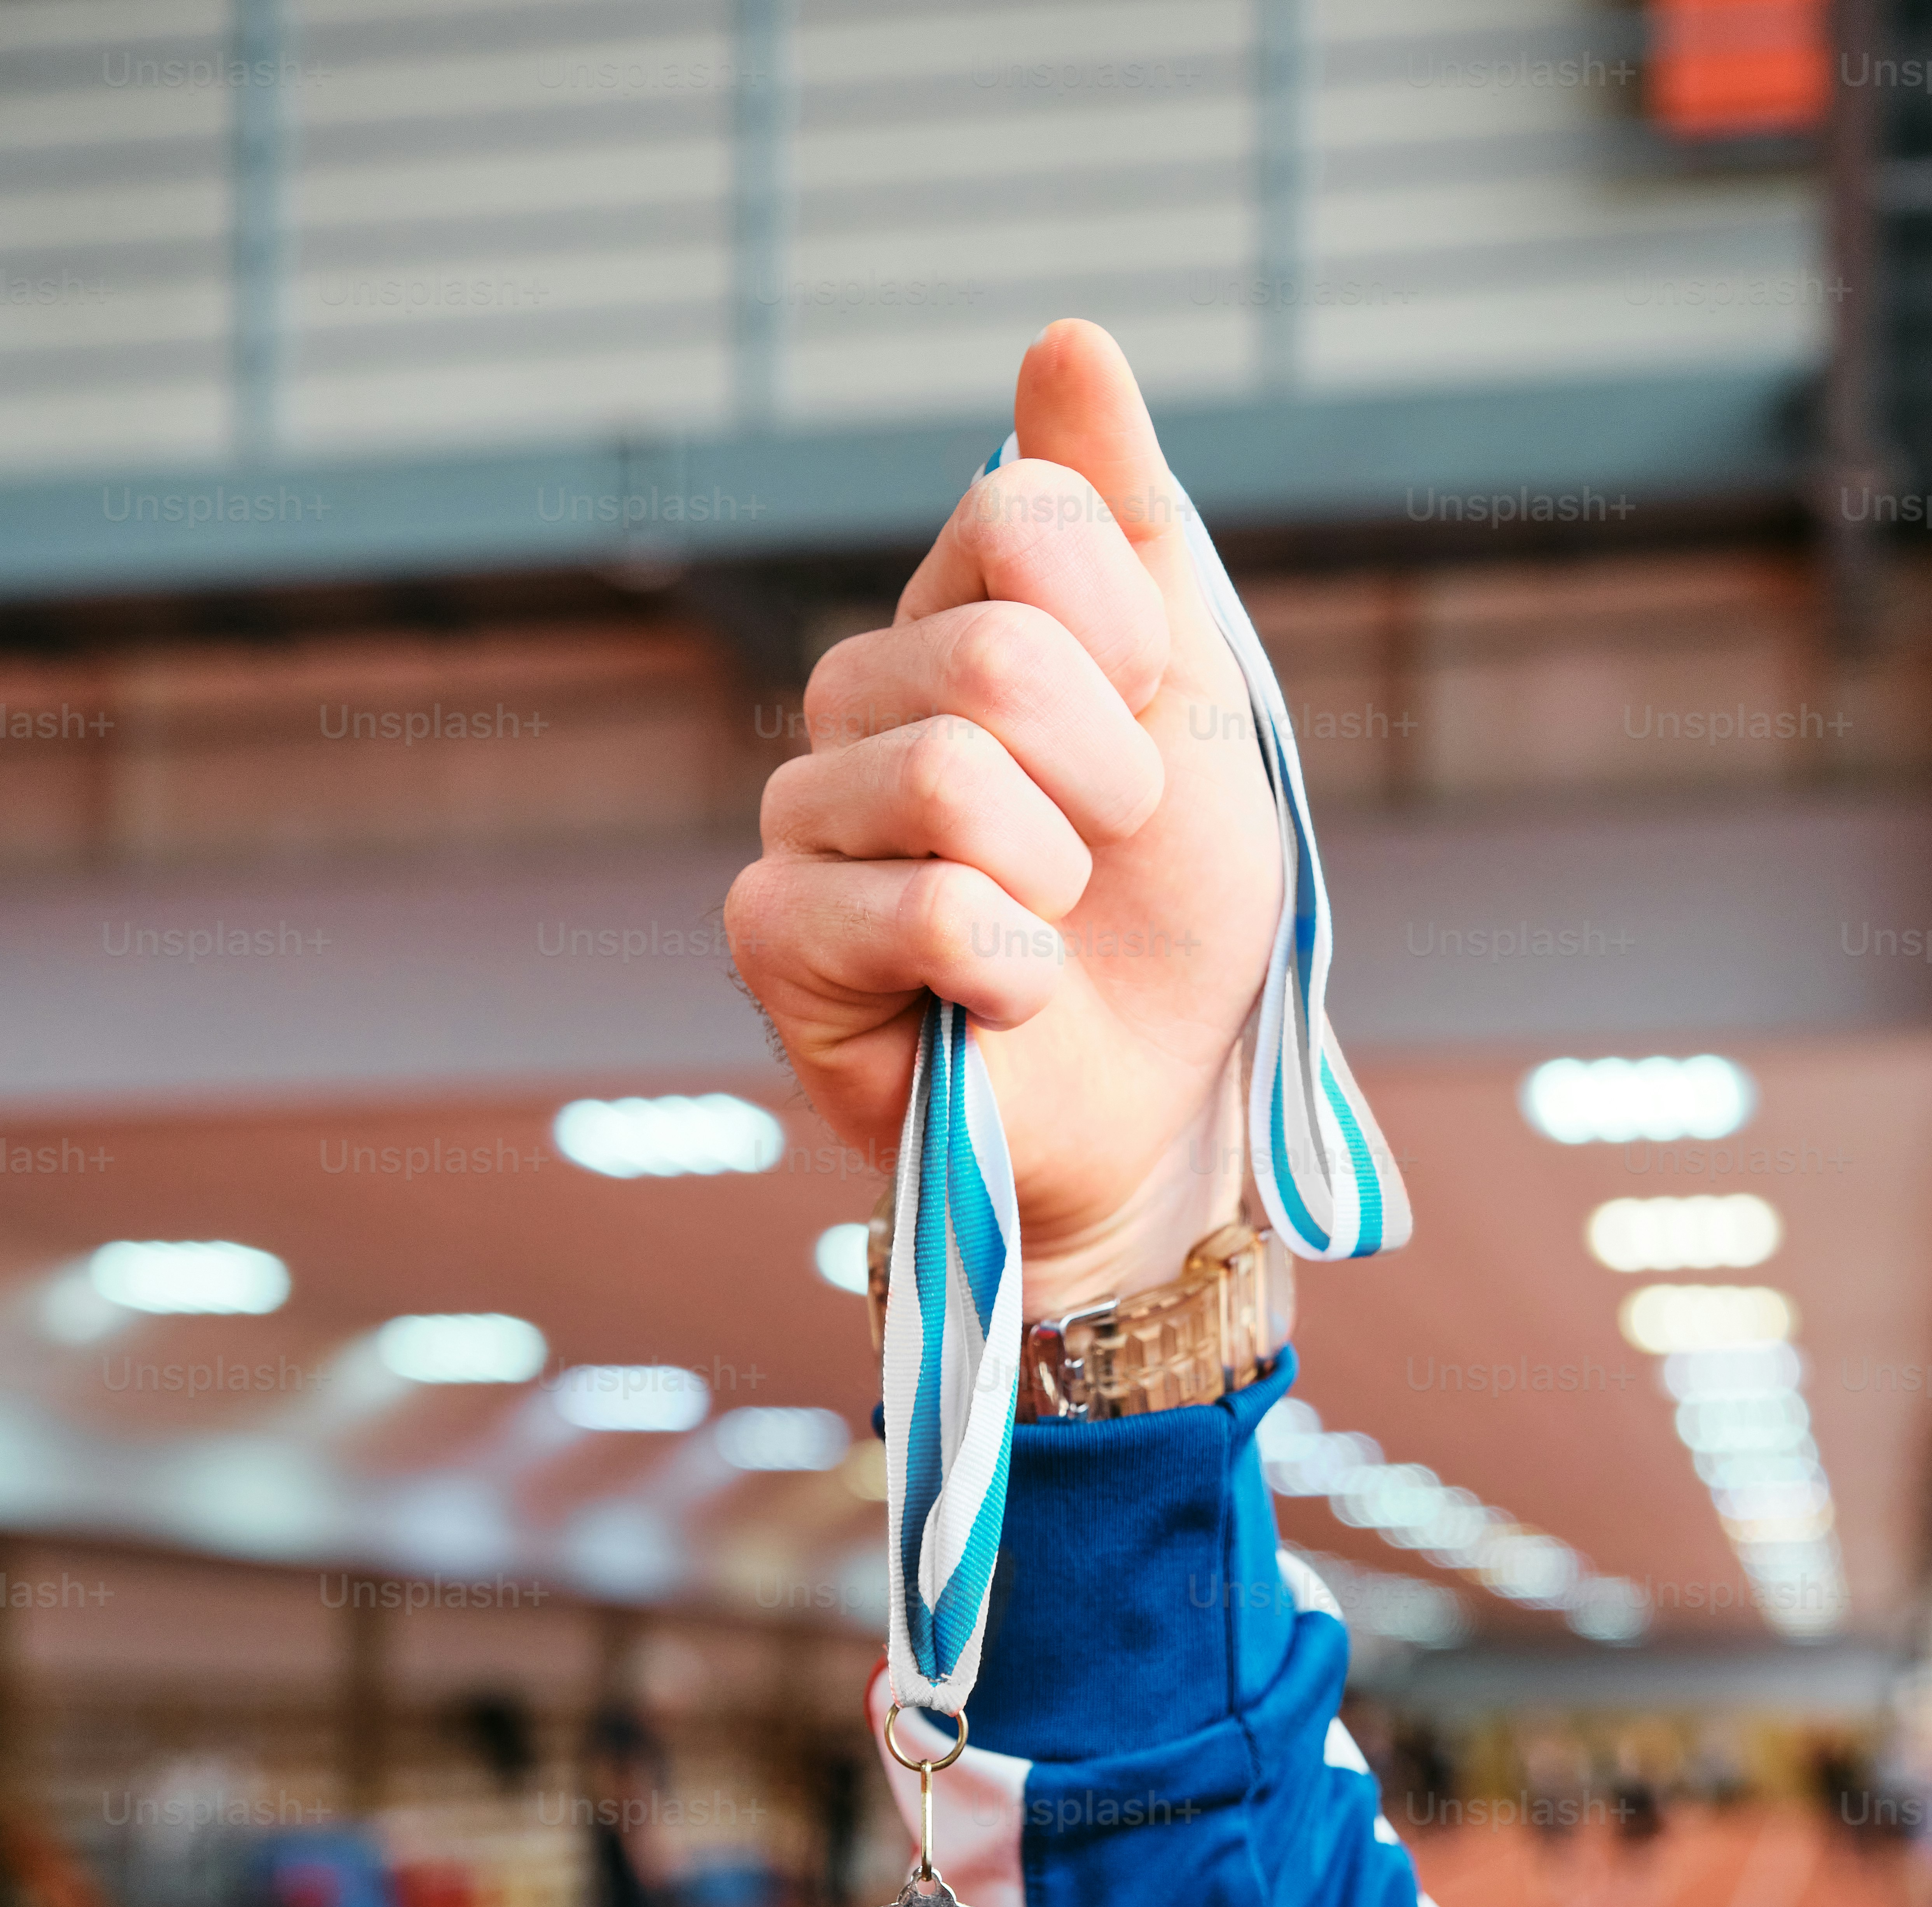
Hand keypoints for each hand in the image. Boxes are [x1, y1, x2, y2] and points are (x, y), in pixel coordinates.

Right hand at [723, 320, 1285, 1315]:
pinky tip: (1003, 999)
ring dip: (1055, 877)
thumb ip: (1125, 521)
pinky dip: (1007, 966)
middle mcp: (856, 703)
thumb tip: (1066, 338)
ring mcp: (802, 822)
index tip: (1148, 719)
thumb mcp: (1192, 698)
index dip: (1124, 630)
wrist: (1157, 1095)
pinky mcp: (775, 939)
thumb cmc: (1168, 909)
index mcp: (950, 622)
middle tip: (1102, 853)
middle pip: (994, 655)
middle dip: (1105, 775)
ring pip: (950, 781)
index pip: (1019, 517)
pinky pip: (922, 908)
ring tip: (1050, 928)